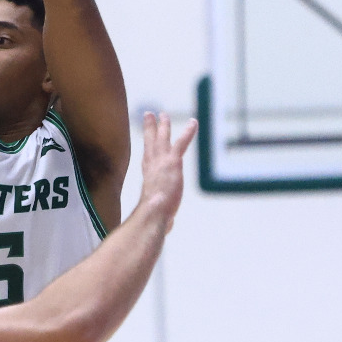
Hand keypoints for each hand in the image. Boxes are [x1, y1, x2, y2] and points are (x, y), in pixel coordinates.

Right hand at [131, 112, 197, 231]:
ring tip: (163, 114)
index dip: (148, 149)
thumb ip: (166, 218)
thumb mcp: (160, 216)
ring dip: (163, 125)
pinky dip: (188, 132)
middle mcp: (152, 166)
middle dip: (150, 128)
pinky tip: (194, 122)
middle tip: (150, 115)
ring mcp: (161, 162)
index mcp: (148, 178)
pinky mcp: (173, 161)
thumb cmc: (154, 219)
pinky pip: (181, 142)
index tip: (148, 140)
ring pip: (162, 138)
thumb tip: (169, 227)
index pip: (148, 159)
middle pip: (150, 143)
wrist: (153, 213)